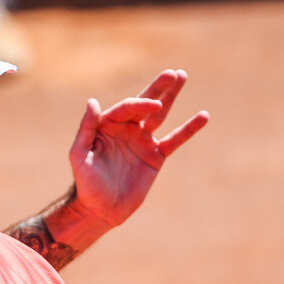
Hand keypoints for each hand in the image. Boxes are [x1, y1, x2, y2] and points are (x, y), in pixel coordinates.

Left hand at [66, 69, 209, 230]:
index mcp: (107, 125)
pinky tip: (203, 116)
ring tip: (182, 76)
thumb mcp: (79, 155)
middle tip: (173, 73)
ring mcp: (142, 141)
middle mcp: (126, 129)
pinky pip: (175, 140)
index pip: (127, 108)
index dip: (140, 104)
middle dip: (158, 88)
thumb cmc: (86, 184)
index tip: (154, 106)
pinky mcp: (156, 156)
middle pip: (144, 103)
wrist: (101, 210)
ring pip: (160, 115)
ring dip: (171, 96)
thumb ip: (86, 128)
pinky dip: (189, 128)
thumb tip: (93, 101)